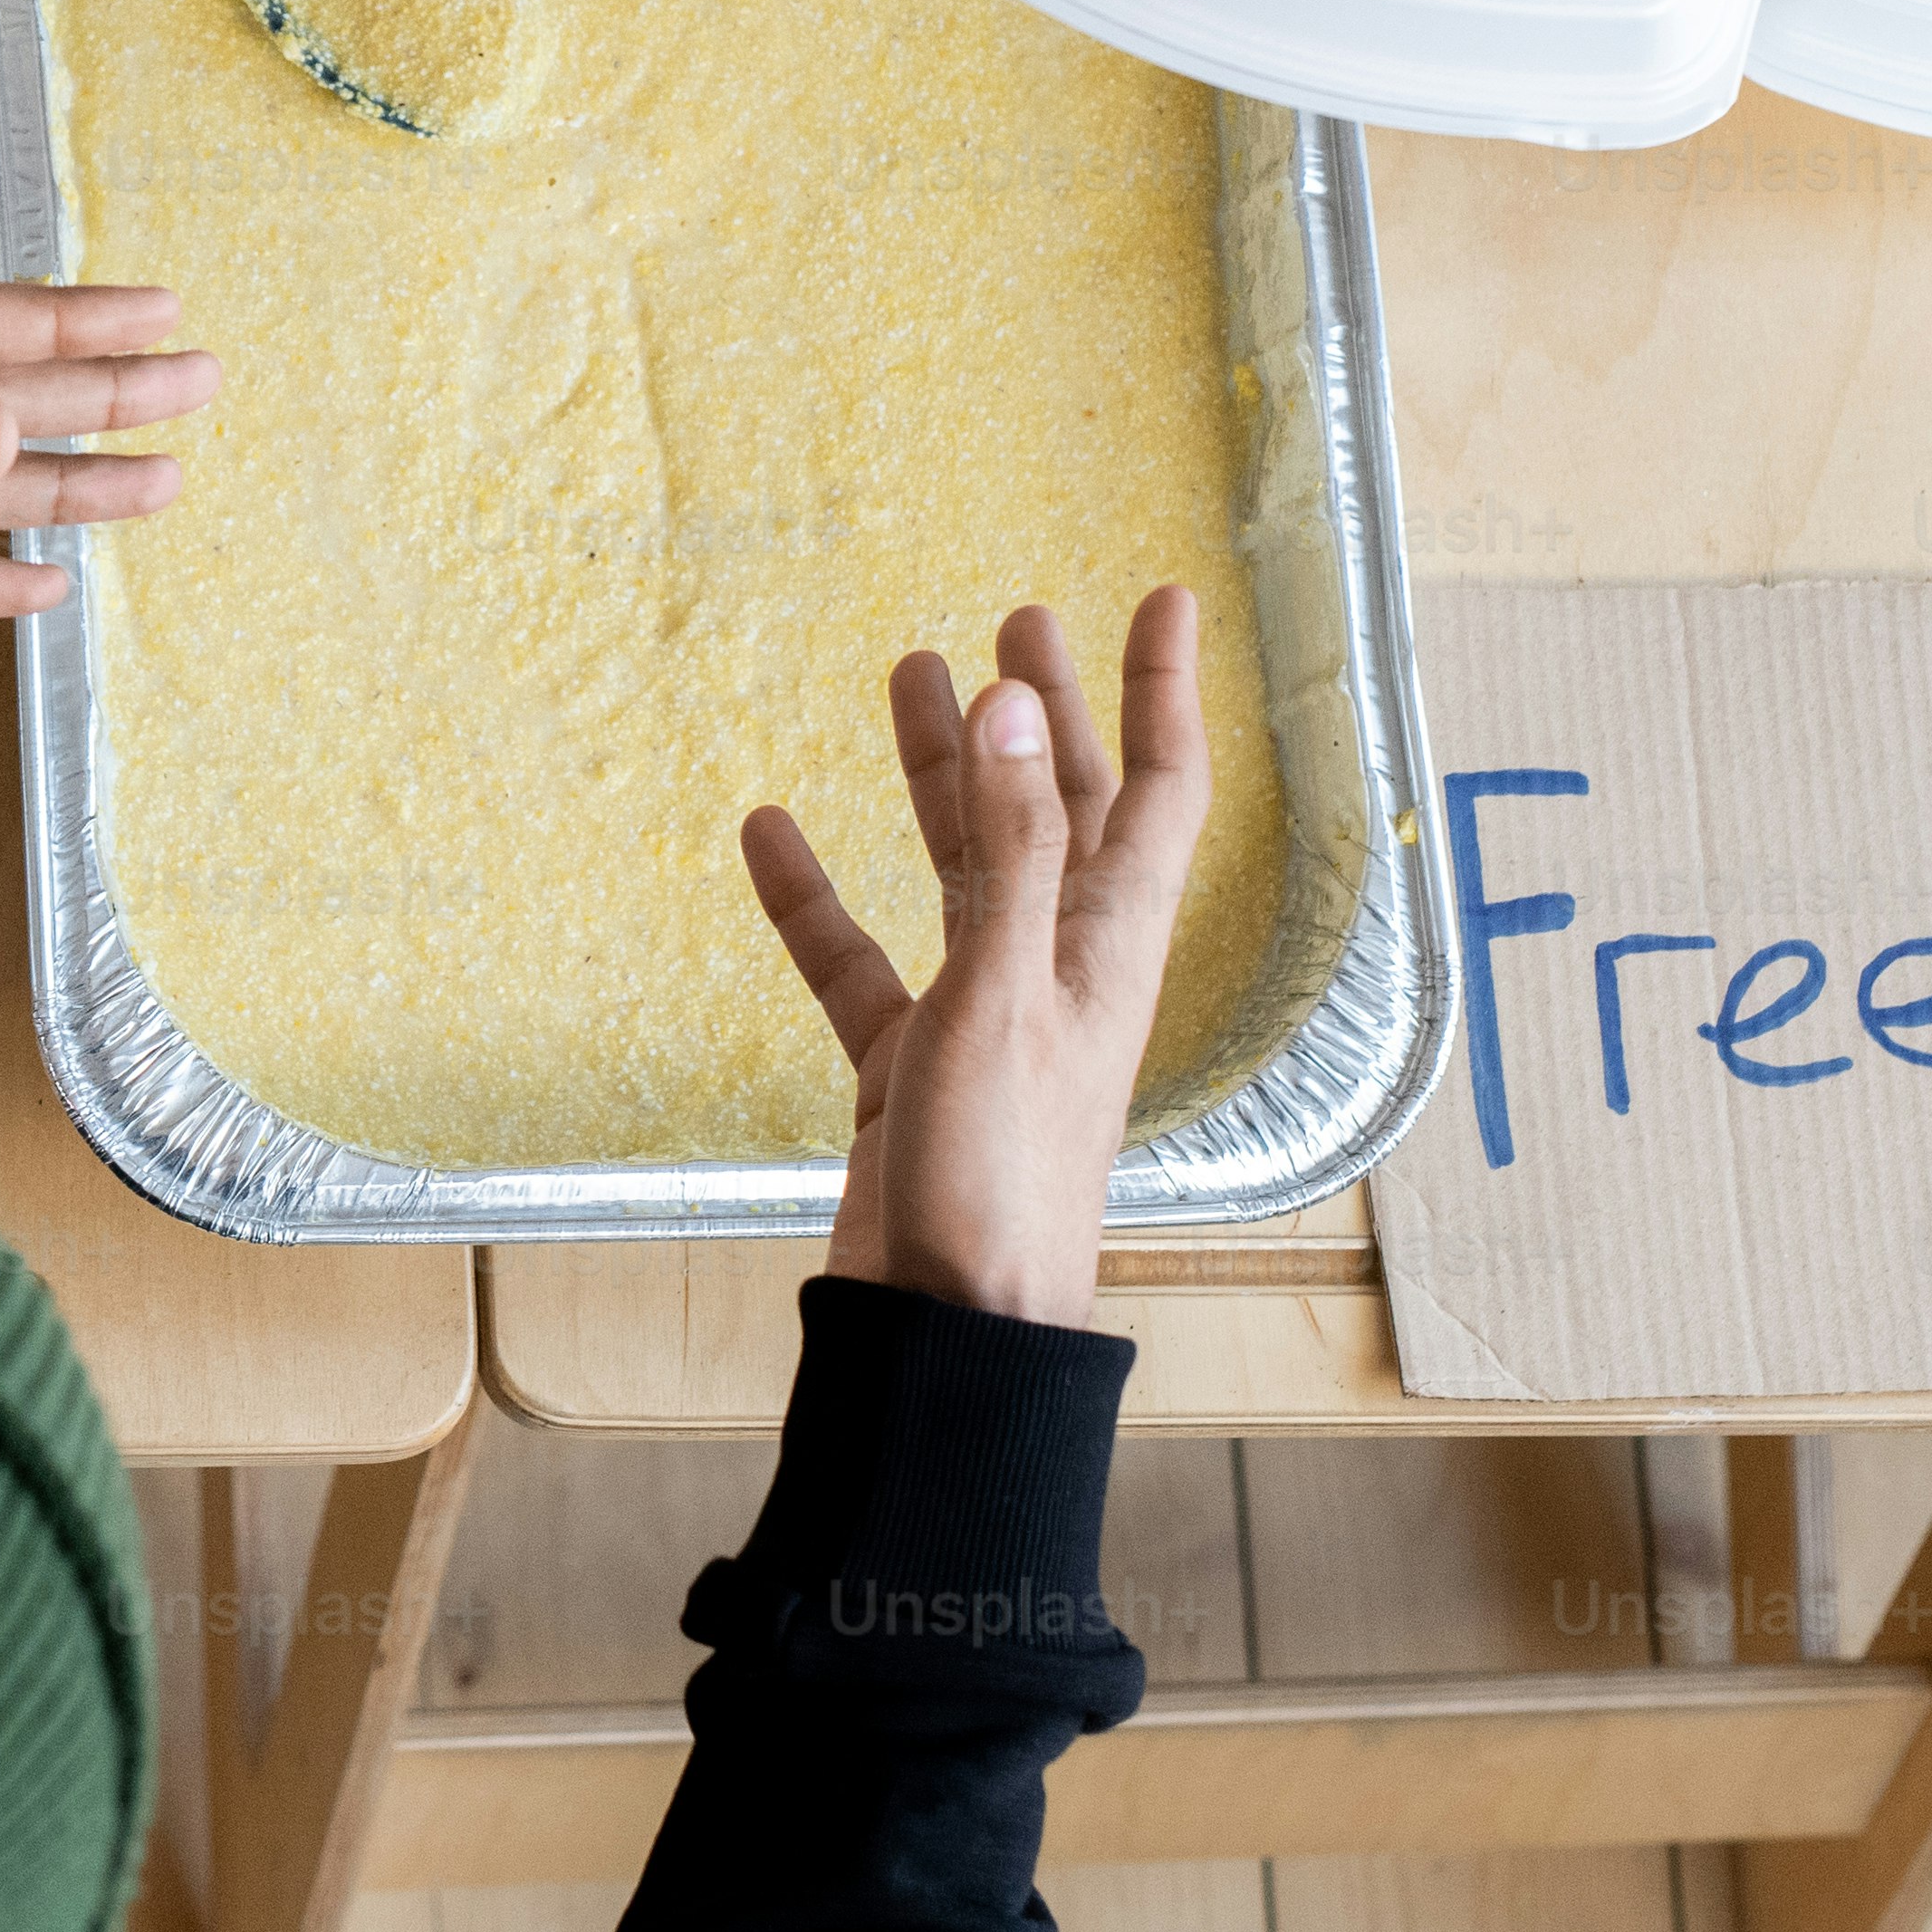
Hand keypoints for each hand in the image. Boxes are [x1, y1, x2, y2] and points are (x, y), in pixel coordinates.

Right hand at [746, 588, 1210, 1329]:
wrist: (951, 1333)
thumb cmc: (1002, 1179)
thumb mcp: (1002, 994)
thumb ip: (1005, 850)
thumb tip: (1012, 703)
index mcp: (1109, 945)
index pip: (1157, 788)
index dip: (1161, 691)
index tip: (1158, 598)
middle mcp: (1058, 968)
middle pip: (1061, 810)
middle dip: (1045, 715)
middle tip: (1019, 622)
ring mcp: (985, 1017)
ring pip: (962, 867)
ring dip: (942, 776)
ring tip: (909, 680)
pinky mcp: (912, 1069)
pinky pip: (860, 960)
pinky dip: (817, 899)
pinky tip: (771, 837)